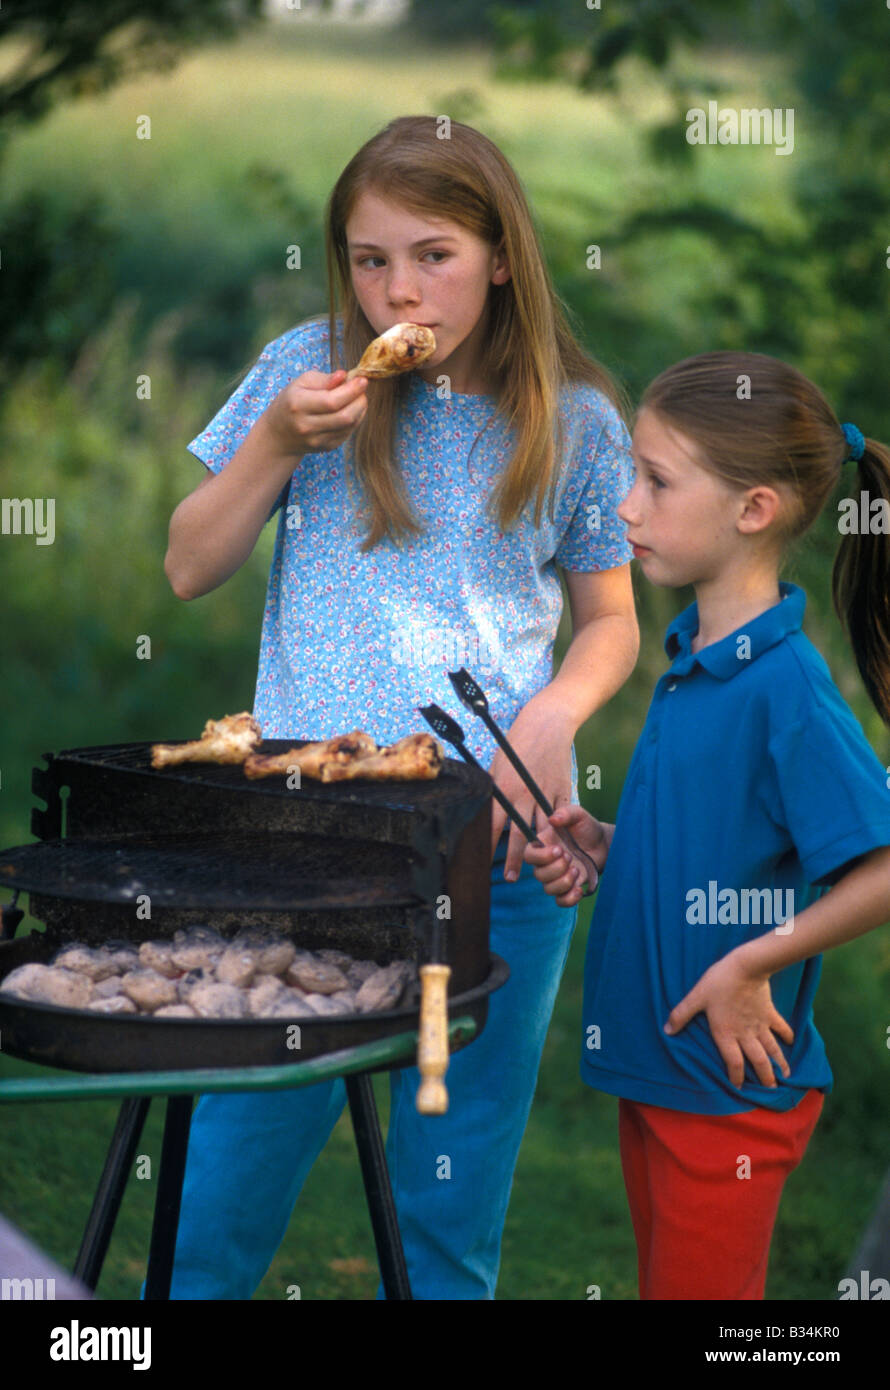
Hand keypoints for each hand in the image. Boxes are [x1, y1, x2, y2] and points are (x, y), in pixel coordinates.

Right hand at [262, 370, 367, 457]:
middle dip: (360, 400)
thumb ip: (324, 379)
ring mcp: (317, 440)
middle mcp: (307, 426)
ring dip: (360, 409)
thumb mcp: (301, 383)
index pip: (331, 401)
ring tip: (357, 398)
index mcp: (298, 405)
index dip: (352, 391)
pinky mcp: (326, 448)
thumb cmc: (292, 402)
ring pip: (349, 426)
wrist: (279, 434)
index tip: (362, 380)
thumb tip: (344, 376)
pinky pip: (348, 433)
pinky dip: (355, 420)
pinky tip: (351, 410)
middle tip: (362, 389)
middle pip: (344, 416)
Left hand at [488, 692, 576, 878]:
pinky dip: (560, 835)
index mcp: (504, 788)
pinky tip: (561, 851)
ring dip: (540, 851)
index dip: (488, 845)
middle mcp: (524, 794)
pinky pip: (561, 819)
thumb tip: (484, 811)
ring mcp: (546, 794)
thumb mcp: (498, 766)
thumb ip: (493, 791)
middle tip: (510, 877)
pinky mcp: (563, 791)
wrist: (546, 724)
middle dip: (514, 857)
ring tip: (539, 868)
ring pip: (543, 830)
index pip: (493, 824)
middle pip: (519, 833)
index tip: (483, 862)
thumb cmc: (517, 744)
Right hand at [523, 807, 611, 907]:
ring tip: (577, 869)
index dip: (540, 856)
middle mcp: (546, 862)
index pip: (528, 855)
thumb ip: (566, 813)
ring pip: (548, 889)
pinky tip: (579, 889)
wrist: (603, 843)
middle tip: (571, 857)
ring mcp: (556, 876)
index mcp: (543, 844)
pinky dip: (569, 899)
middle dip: (556, 869)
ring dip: (564, 882)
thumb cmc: (586, 827)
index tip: (558, 849)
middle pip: (538, 875)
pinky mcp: (567, 888)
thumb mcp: (579, 815)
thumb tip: (553, 818)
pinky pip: (560, 901)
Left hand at [663, 949, 793, 1089]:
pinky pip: (781, 1027)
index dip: (736, 1076)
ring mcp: (760, 1024)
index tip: (739, 1086)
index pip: (733, 1062)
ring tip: (786, 1076)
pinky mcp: (770, 1012)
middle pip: (758, 1061)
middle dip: (765, 1077)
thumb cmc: (719, 982)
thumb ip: (681, 1014)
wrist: (746, 966)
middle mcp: (745, 1033)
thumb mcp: (696, 997)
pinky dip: (787, 1035)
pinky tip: (791, 1042)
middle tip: (771, 1090)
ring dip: (779, 1063)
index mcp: (726, 1033)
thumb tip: (667, 1030)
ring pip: (772, 1049)